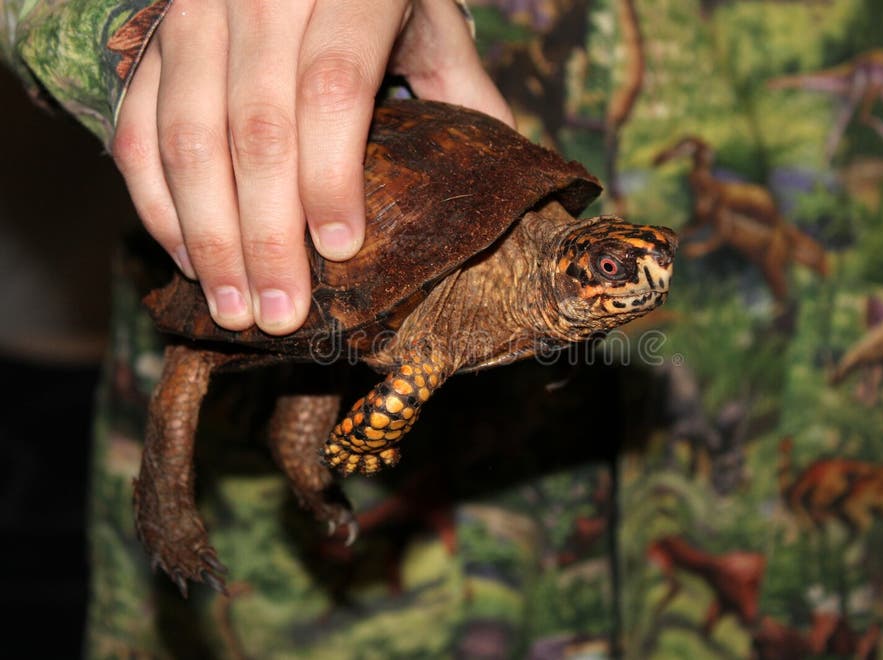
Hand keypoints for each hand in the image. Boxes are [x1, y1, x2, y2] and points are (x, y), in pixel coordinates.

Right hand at [112, 0, 512, 334]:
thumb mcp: (430, 22)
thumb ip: (463, 91)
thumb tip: (503, 182)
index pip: (334, 88)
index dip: (333, 175)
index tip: (342, 251)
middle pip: (257, 128)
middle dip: (267, 235)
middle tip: (281, 313)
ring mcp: (196, 14)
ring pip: (187, 136)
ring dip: (207, 236)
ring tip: (234, 308)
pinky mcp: (152, 41)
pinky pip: (138, 129)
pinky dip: (158, 202)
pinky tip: (189, 259)